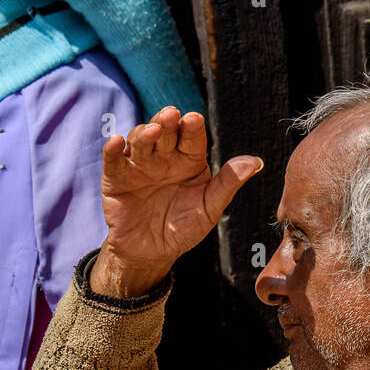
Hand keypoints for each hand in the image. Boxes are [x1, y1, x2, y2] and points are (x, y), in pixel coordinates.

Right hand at [92, 107, 262, 296]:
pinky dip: (113, 149)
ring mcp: (139, 163)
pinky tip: (117, 142)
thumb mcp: (209, 209)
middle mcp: (163, 156)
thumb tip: (256, 162)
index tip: (194, 120)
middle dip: (167, 123)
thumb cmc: (183, 229)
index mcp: (188, 160)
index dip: (192, 128)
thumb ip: (228, 184)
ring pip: (140, 140)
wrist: (151, 252)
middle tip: (172, 116)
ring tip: (151, 132)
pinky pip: (113, 159)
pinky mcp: (116, 175)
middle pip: (164, 132)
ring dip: (144, 133)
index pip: (191, 137)